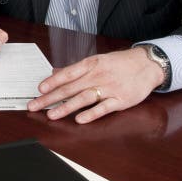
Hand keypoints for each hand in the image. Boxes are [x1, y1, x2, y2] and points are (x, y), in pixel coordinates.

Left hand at [27, 47, 164, 123]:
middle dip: (50, 98)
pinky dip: (91, 113)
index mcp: (90, 65)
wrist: (147, 65)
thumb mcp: (96, 61)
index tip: (39, 89)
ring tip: (51, 115)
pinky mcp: (121, 100)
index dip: (52, 82)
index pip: (67, 74)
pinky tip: (80, 119)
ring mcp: (109, 88)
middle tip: (34, 105)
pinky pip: (104, 108)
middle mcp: (97, 76)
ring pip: (84, 98)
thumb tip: (55, 72)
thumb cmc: (119, 63)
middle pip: (70, 88)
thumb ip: (75, 69)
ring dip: (66, 107)